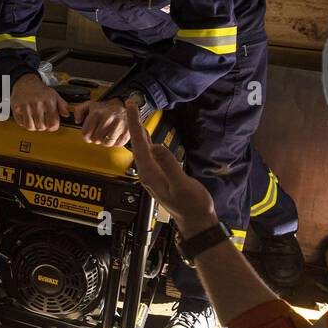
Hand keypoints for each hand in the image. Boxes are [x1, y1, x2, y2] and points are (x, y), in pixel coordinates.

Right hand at [10, 73, 69, 130]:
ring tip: (34, 122)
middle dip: (43, 127)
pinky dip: (24, 123)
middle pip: (41, 127)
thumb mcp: (54, 95)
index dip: (53, 127)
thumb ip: (63, 105)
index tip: (51, 125)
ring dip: (33, 126)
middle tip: (42, 122)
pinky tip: (27, 118)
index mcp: (48, 102)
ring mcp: (26, 106)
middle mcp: (37, 104)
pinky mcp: (16, 108)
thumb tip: (67, 114)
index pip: (53, 123)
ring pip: (30, 126)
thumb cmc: (40, 90)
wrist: (25, 81)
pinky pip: (21, 123)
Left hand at [74, 98, 128, 146]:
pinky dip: (115, 142)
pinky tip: (115, 135)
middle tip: (99, 133)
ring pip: (106, 143)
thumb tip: (77, 120)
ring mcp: (118, 125)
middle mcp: (107, 119)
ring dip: (105, 141)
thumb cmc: (107, 108)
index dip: (86, 137)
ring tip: (107, 134)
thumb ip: (79, 110)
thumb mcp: (90, 105)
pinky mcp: (126, 131)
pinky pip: (117, 144)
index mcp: (97, 113)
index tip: (89, 135)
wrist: (126, 105)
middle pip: (96, 140)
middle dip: (96, 138)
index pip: (86, 134)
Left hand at [124, 98, 215, 228]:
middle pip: (137, 145)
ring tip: (135, 117)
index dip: (135, 124)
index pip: (139, 144)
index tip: (131, 107)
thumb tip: (156, 146)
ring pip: (142, 150)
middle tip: (130, 105)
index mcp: (150, 174)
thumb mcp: (182, 185)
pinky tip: (147, 138)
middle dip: (133, 124)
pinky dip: (146, 142)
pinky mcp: (160, 177)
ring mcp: (153, 176)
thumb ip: (169, 165)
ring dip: (138, 133)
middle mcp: (147, 174)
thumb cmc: (192, 206)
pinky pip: (149, 155)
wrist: (197, 222)